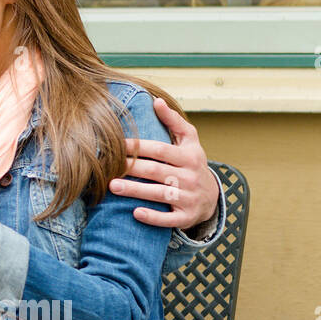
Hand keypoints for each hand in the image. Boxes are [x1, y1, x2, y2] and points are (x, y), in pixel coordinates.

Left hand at [109, 97, 218, 229]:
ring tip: (113, 187)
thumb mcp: (190, 141)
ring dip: (136, 191)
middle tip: (108, 167)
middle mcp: (190, 177)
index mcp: (189, 157)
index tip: (117, 145)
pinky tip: (135, 213)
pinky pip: (169, 219)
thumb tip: (156, 100)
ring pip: (160, 194)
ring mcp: (189, 198)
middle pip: (157, 171)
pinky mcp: (187, 217)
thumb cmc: (192, 164)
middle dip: (132, 168)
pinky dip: (154, 217)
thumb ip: (174, 121)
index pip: (161, 150)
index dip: (138, 147)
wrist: (211, 198)